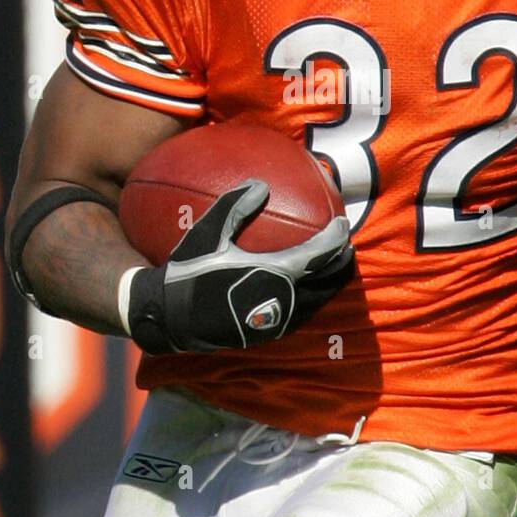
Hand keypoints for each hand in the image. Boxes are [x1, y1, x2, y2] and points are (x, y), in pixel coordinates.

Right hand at [122, 179, 352, 352]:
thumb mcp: (208, 234)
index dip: (336, 238)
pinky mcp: (268, 333)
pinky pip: (302, 314)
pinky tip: (307, 288)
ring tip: (333, 266)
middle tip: (345, 246)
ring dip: (330, 282)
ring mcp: (278, 320)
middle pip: (329, 280)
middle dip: (342, 262)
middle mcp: (284, 299)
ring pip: (319, 301)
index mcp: (275, 273)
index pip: (319, 254)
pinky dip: (313, 298)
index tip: (342, 223)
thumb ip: (235, 206)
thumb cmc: (190, 271)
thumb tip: (260, 184)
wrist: (171, 317)